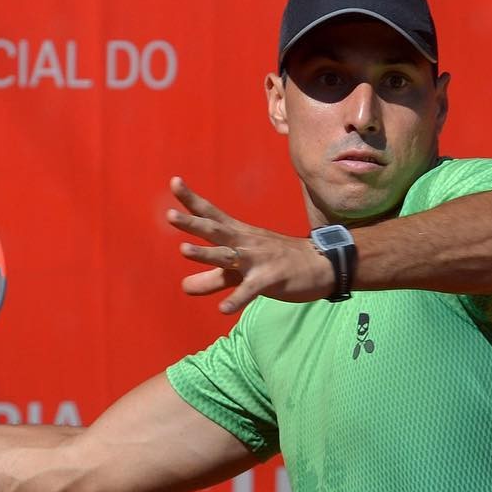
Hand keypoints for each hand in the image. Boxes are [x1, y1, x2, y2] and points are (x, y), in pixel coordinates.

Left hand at [166, 177, 333, 313]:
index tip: (174, 182)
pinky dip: (238, 299)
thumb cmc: (280, 263)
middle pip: (215, 231)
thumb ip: (212, 279)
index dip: (192, 201)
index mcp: (239, 235)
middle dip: (192, 224)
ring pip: (229, 256)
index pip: (212, 214)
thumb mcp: (242, 271)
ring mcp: (259, 260)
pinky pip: (252, 289)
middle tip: (170, 215)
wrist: (322, 265)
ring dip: (207, 254)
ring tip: (184, 251)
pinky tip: (224, 309)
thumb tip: (184, 287)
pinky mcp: (272, 279)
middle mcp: (246, 243)